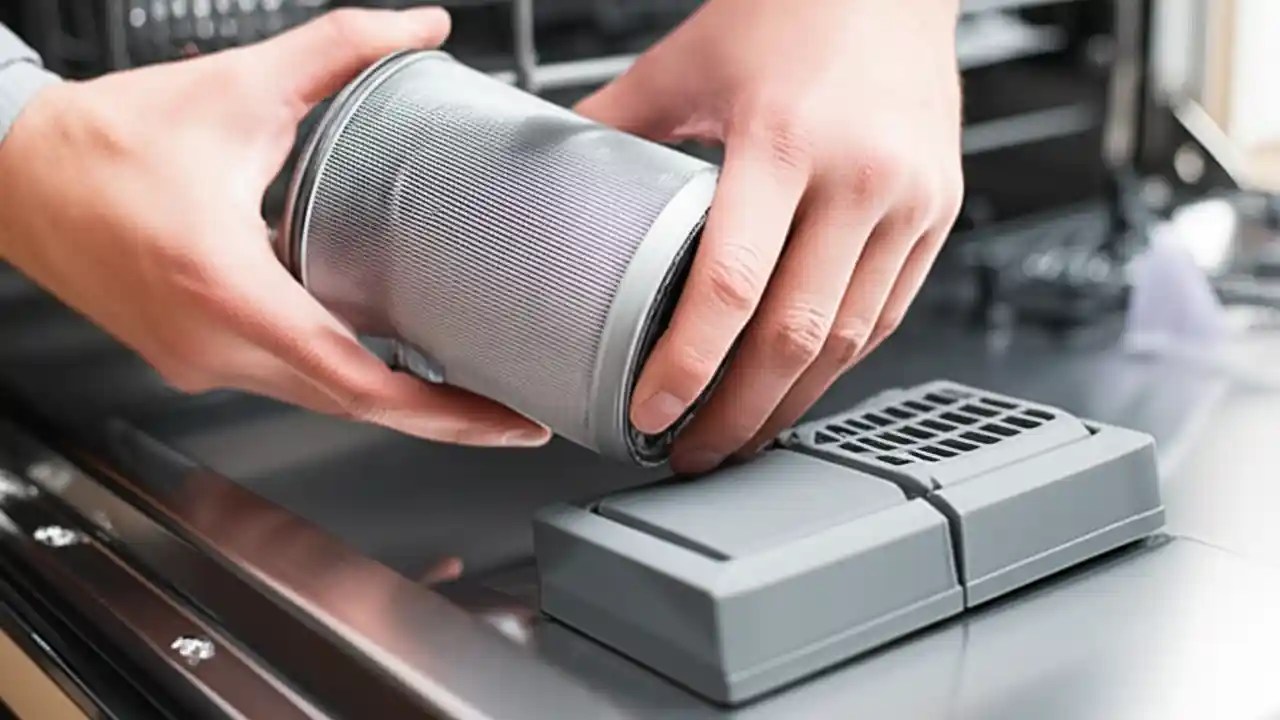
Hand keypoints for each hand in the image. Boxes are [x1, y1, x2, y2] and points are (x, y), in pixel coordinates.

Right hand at [0, 9, 548, 447]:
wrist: (12, 172)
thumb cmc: (104, 144)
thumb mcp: (238, 89)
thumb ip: (338, 50)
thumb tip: (417, 27)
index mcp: (228, 287)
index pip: (354, 382)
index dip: (440, 412)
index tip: (500, 421)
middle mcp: (214, 345)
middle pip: (350, 405)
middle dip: (439, 418)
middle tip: (513, 415)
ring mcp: (199, 361)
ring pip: (317, 399)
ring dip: (392, 402)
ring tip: (467, 393)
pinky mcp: (192, 358)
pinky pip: (285, 382)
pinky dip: (342, 378)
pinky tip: (387, 365)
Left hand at [577, 0, 964, 472]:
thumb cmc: (793, 7)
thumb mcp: (686, 62)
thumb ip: (614, 125)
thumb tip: (555, 177)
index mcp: (783, 140)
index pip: (731, 285)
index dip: (687, 365)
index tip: (651, 411)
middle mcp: (859, 176)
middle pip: (794, 336)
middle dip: (738, 412)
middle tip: (692, 451)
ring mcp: (910, 200)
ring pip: (848, 340)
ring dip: (789, 402)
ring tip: (740, 434)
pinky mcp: (939, 212)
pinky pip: (887, 313)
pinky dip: (837, 362)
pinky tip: (798, 385)